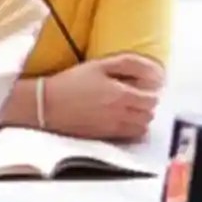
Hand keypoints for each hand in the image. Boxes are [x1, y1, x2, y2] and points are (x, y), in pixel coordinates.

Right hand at [44, 53, 161, 140]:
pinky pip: (129, 137)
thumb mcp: (100, 64)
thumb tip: (153, 71)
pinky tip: (121, 118)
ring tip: (131, 108)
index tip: (144, 86)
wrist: (47, 105)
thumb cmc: (73, 81)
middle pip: (149, 115)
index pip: (152, 99)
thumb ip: (129, 64)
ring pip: (142, 128)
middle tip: (138, 96)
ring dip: (141, 118)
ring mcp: (113, 128)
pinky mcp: (105, 137)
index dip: (151, 92)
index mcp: (121, 95)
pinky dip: (132, 129)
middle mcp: (120, 115)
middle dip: (147, 105)